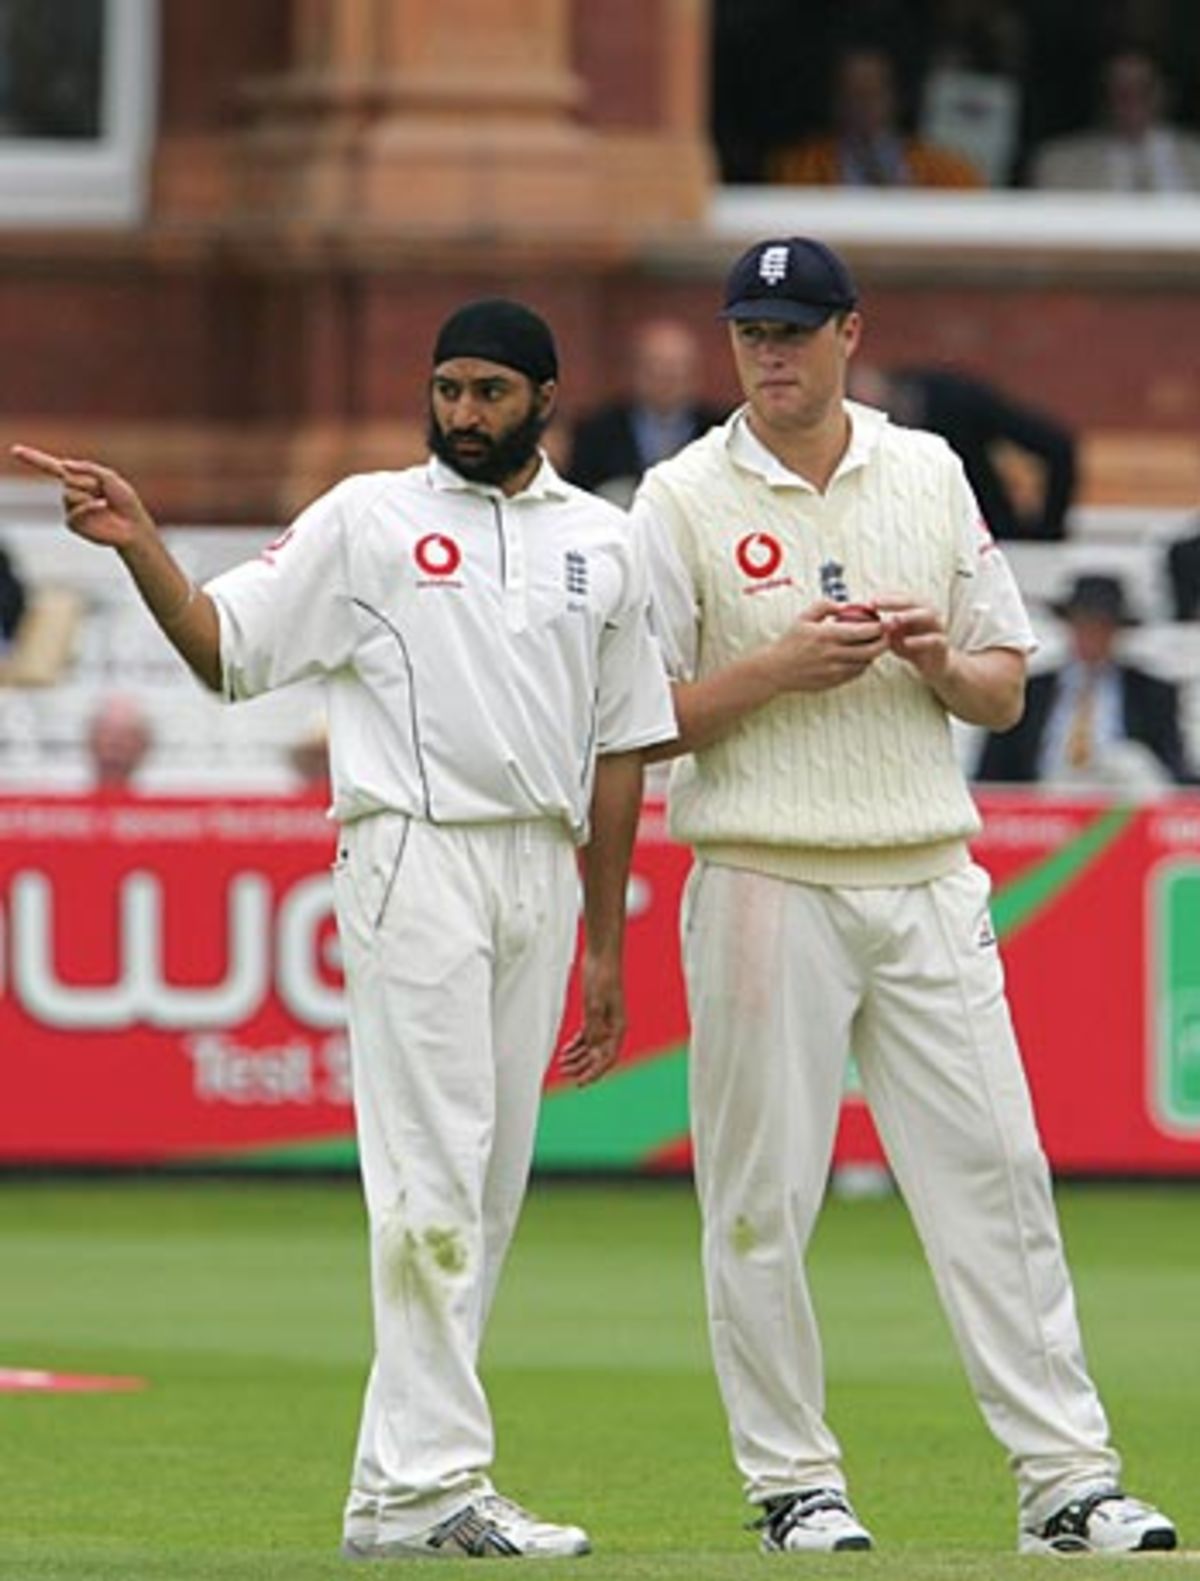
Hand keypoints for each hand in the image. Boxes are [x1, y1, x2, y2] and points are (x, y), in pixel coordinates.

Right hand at [10, 445, 155, 549]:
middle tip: (103, 492)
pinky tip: (100, 511)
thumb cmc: (124, 501)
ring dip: (89, 495)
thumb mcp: (109, 476)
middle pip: (68, 479)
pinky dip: (88, 509)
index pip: (51, 466)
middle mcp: (71, 492)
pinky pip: (74, 511)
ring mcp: (70, 508)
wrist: (132, 526)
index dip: (34, 459)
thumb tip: (63, 464)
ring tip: (102, 502)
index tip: (15, 450)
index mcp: (78, 479)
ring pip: (69, 494)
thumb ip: (87, 467)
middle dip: (88, 483)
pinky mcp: (73, 523)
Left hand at [557, 947, 625, 1086]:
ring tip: (562, 1065)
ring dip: (577, 1058)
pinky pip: (586, 1037)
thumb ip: (594, 1025)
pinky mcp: (595, 1014)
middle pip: (598, 1056)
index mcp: (617, 1027)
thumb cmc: (603, 975)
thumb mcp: (595, 1001)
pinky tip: (565, 1051)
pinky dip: (576, 1046)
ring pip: (591, 1048)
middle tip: (565, 1074)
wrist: (602, 956)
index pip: (607, 1058)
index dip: (594, 1073)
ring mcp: (603, 1021)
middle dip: (582, 1067)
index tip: (580, 1083)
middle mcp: (612, 1027)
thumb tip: (592, 1045)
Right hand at [765, 598, 888, 693]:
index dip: (878, 627)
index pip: (862, 631)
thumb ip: (826, 606)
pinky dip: (862, 665)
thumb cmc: (790, 642)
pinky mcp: (833, 682)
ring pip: (865, 663)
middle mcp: (831, 654)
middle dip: (883, 642)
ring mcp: (833, 670)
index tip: (883, 622)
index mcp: (826, 635)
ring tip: (874, 645)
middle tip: (887, 635)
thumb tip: (847, 605)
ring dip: (873, 654)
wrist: (775, 669)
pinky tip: (860, 657)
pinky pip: (856, 673)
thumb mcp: (804, 617)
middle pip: (869, 650)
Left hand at [874, 598, 951, 683]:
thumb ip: (883, 628)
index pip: (901, 597)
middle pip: (914, 601)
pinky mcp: (942, 644)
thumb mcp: (894, 636)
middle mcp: (928, 614)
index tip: (868, 601)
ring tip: (894, 619)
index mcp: (916, 609)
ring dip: (910, 615)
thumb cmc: (912, 646)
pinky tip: (907, 642)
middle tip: (877, 603)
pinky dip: (920, 640)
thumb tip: (866, 620)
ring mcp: (937, 627)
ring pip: (928, 615)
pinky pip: (934, 639)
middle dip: (894, 601)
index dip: (885, 597)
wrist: (935, 665)